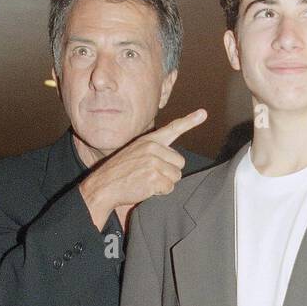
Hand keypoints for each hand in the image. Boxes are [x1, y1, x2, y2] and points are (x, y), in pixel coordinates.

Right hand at [80, 110, 207, 230]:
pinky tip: (145, 188)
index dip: (190, 121)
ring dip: (164, 183)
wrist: (103, 186)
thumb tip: (175, 161)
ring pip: (176, 176)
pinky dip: (159, 192)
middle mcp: (153, 148)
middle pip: (180, 163)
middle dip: (169, 172)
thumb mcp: (135, 153)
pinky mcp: (154, 177)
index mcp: (149, 140)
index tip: (203, 114)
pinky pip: (169, 188)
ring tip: (145, 181)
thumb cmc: (120, 172)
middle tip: (149, 174)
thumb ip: (154, 152)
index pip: (173, 128)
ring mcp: (153, 162)